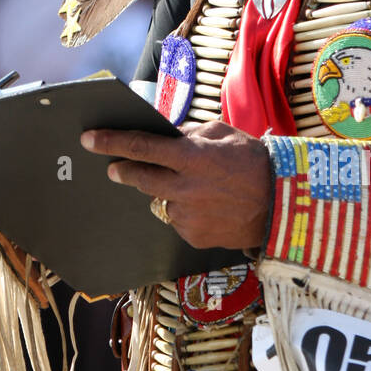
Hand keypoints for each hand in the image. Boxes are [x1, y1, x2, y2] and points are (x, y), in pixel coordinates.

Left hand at [79, 119, 272, 251]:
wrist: (282, 206)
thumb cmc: (254, 162)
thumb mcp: (223, 134)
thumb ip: (189, 134)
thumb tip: (165, 136)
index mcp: (190, 157)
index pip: (140, 147)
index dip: (111, 142)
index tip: (89, 139)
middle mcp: (183, 188)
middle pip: (138, 178)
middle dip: (122, 170)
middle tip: (114, 167)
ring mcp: (186, 216)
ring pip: (160, 200)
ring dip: (167, 191)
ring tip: (198, 188)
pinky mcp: (192, 237)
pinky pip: (177, 219)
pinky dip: (184, 211)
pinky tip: (207, 206)